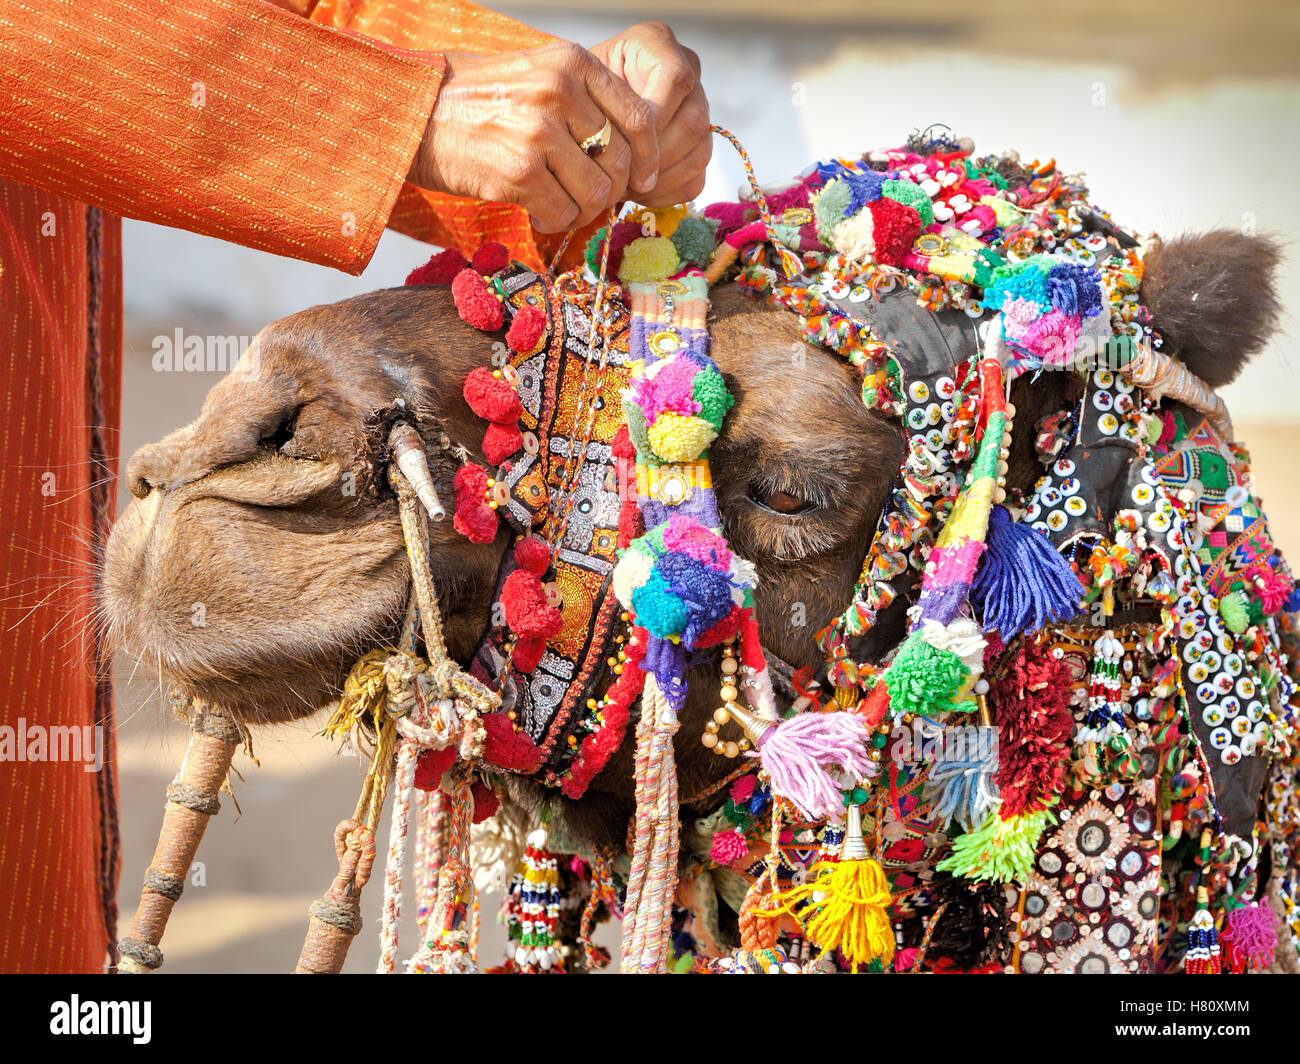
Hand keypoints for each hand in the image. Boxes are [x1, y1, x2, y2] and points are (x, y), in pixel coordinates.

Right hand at [407, 41, 659, 232]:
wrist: (417, 113)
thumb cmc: (481, 100)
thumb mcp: (539, 75)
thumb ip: (587, 101)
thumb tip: (637, 153)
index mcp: (572, 64)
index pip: (639, 118)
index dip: (648, 157)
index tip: (644, 178)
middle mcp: (560, 92)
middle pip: (619, 162)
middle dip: (608, 189)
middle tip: (586, 195)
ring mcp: (538, 132)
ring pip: (595, 193)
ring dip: (579, 208)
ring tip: (556, 201)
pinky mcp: (518, 172)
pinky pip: (562, 213)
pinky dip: (553, 221)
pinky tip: (535, 211)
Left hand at [590, 22, 710, 206]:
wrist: (581, 105)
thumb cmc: (576, 92)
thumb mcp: (579, 84)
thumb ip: (600, 105)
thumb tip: (617, 151)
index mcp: (657, 45)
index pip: (675, 79)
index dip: (653, 118)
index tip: (624, 145)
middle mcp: (687, 71)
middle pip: (693, 122)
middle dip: (655, 157)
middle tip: (622, 175)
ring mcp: (698, 109)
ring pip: (698, 154)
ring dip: (660, 179)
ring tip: (626, 187)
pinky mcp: (698, 146)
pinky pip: (695, 178)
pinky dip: (666, 193)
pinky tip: (637, 193)